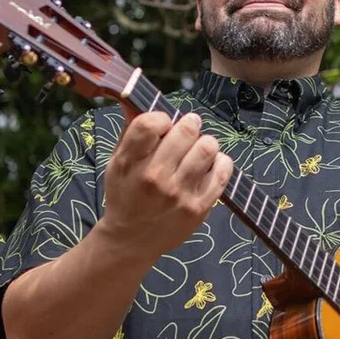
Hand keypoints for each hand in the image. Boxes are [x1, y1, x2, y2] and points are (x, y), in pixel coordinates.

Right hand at [98, 110, 232, 259]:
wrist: (131, 240)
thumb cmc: (125, 194)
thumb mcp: (117, 162)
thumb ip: (132, 131)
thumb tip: (138, 98)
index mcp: (130, 163)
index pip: (150, 122)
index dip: (162, 118)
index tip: (163, 126)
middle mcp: (154, 177)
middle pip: (186, 130)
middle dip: (190, 125)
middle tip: (188, 130)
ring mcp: (179, 194)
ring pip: (207, 147)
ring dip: (205, 143)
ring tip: (198, 149)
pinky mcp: (198, 207)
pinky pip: (222, 171)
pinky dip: (220, 162)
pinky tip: (209, 165)